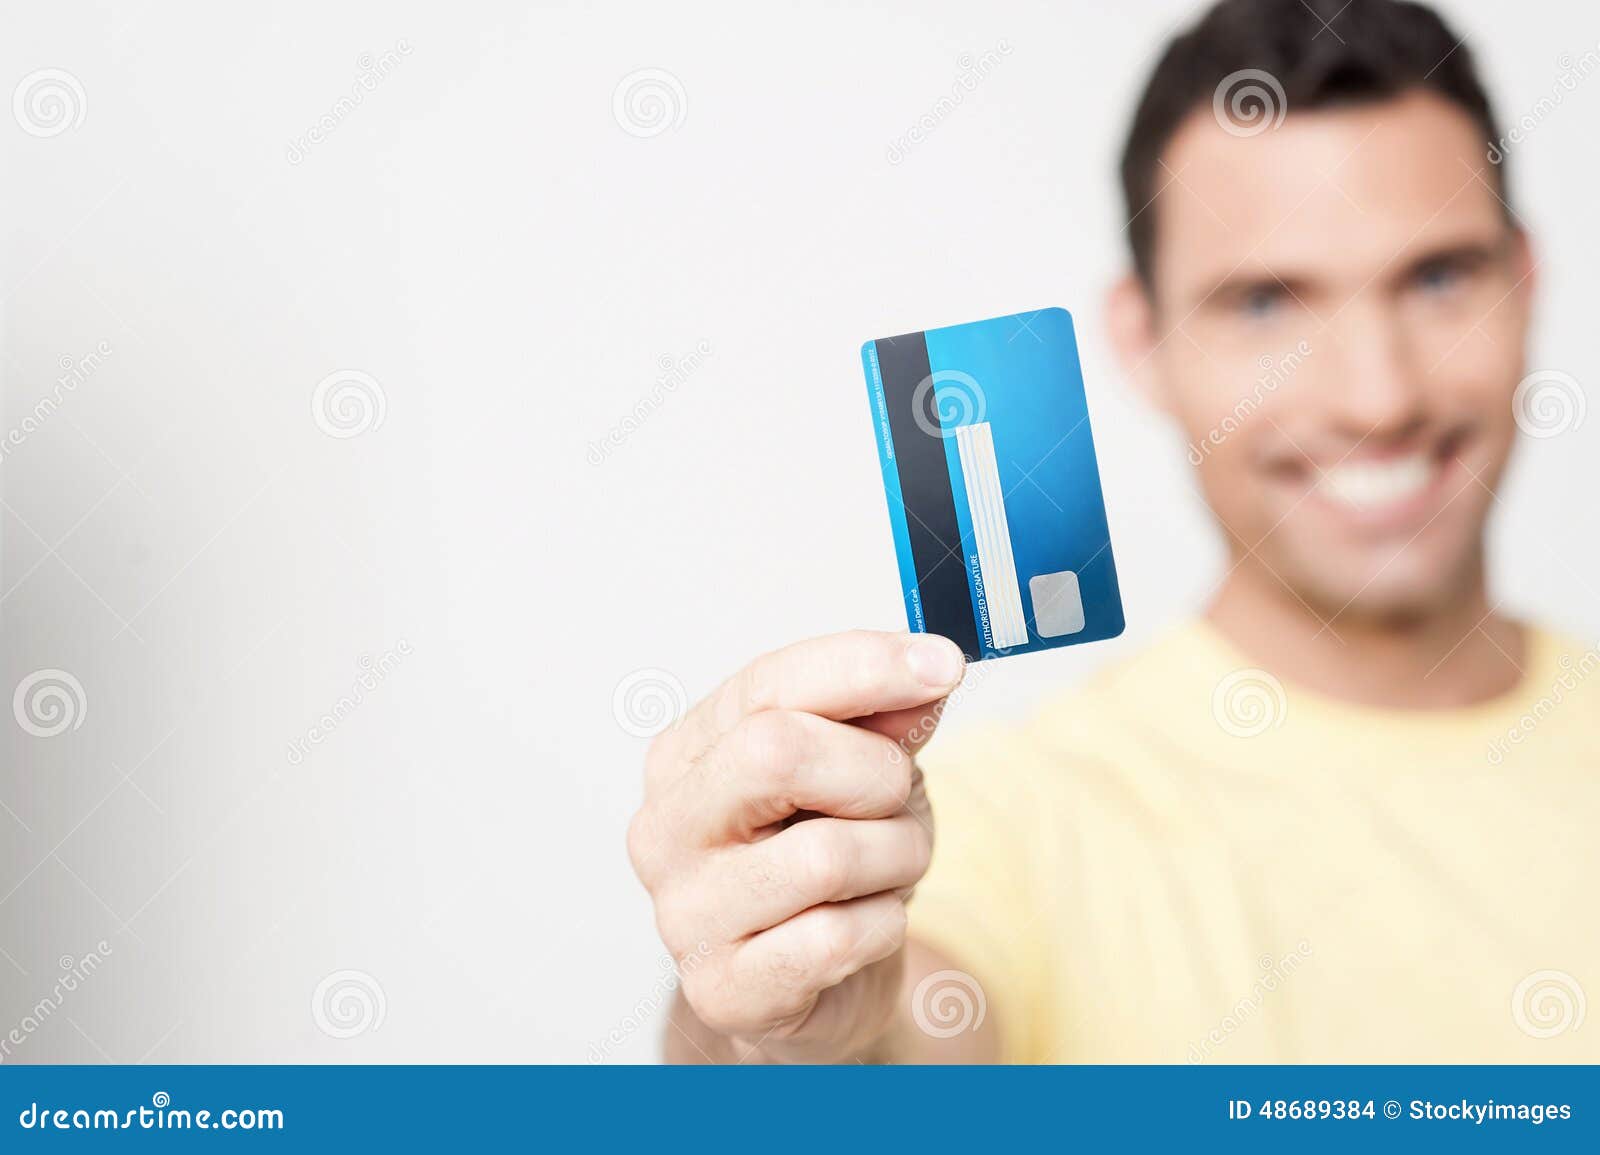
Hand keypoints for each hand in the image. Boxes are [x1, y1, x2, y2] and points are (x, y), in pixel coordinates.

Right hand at [626, 630, 964, 1062]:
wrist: (808, 988)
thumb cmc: (825, 864)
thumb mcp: (859, 773)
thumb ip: (884, 720)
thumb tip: (927, 672)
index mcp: (686, 754)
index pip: (769, 684)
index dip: (865, 667)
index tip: (944, 664)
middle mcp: (666, 827)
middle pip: (777, 753)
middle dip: (874, 773)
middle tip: (897, 798)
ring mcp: (682, 913)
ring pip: (825, 854)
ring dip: (896, 856)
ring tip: (890, 868)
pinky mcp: (721, 990)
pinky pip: (836, 938)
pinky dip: (881, 926)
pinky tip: (866, 926)